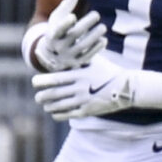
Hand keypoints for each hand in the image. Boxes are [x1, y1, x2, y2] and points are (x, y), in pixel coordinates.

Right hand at [27, 0, 105, 72]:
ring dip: (94, 36)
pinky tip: (103, 40)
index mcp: (52, 35)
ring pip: (82, 46)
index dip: (65, 24)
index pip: (58, 30)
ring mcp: (68, 56)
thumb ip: (66, 6)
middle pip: (74, 35)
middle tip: (96, 14)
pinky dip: (96, 48)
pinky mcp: (77, 62)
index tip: (73, 16)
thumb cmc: (57, 31)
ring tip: (103, 27)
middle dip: (86, 24)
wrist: (52, 56)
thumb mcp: (56, 19)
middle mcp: (59, 47)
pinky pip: (88, 56)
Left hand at [33, 62, 161, 119]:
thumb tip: (63, 46)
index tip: (35, 82)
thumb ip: (77, 56)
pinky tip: (55, 112)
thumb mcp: (93, 60)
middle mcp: (80, 88)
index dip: (40, 82)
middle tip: (38, 97)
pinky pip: (66, 115)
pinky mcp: (87, 111)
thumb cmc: (107, 70)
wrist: (126, 88)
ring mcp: (83, 101)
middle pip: (51, 95)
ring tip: (45, 104)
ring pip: (57, 106)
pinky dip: (57, 114)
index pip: (53, 79)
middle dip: (41, 96)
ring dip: (48, 106)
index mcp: (79, 74)